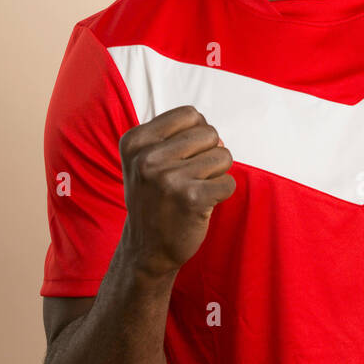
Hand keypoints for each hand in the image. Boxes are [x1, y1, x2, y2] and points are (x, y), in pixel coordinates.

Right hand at [118, 106, 235, 278]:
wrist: (146, 249)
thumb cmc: (154, 198)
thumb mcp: (146, 160)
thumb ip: (179, 137)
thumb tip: (218, 137)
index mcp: (135, 141)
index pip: (190, 114)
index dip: (197, 133)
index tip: (183, 156)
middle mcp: (147, 158)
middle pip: (209, 133)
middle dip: (209, 153)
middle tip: (191, 177)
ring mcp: (168, 179)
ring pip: (223, 155)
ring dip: (217, 173)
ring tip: (195, 189)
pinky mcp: (191, 199)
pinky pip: (229, 182)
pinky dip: (222, 193)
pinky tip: (202, 205)